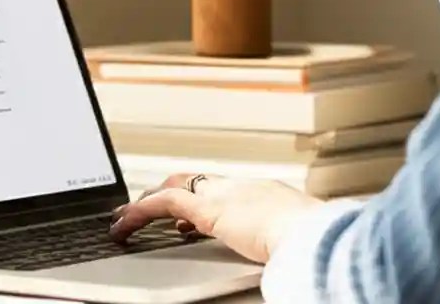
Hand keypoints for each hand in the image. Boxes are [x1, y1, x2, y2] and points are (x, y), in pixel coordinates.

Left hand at [109, 174, 320, 263]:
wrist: (315, 235)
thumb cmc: (315, 242)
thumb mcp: (298, 241)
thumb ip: (285, 244)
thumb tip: (288, 257)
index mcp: (265, 194)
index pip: (223, 190)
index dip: (201, 198)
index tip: (188, 217)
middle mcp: (240, 188)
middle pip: (194, 182)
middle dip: (168, 191)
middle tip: (148, 206)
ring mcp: (224, 196)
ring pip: (173, 188)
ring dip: (147, 203)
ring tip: (126, 218)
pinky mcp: (208, 211)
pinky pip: (163, 205)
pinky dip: (139, 213)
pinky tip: (124, 224)